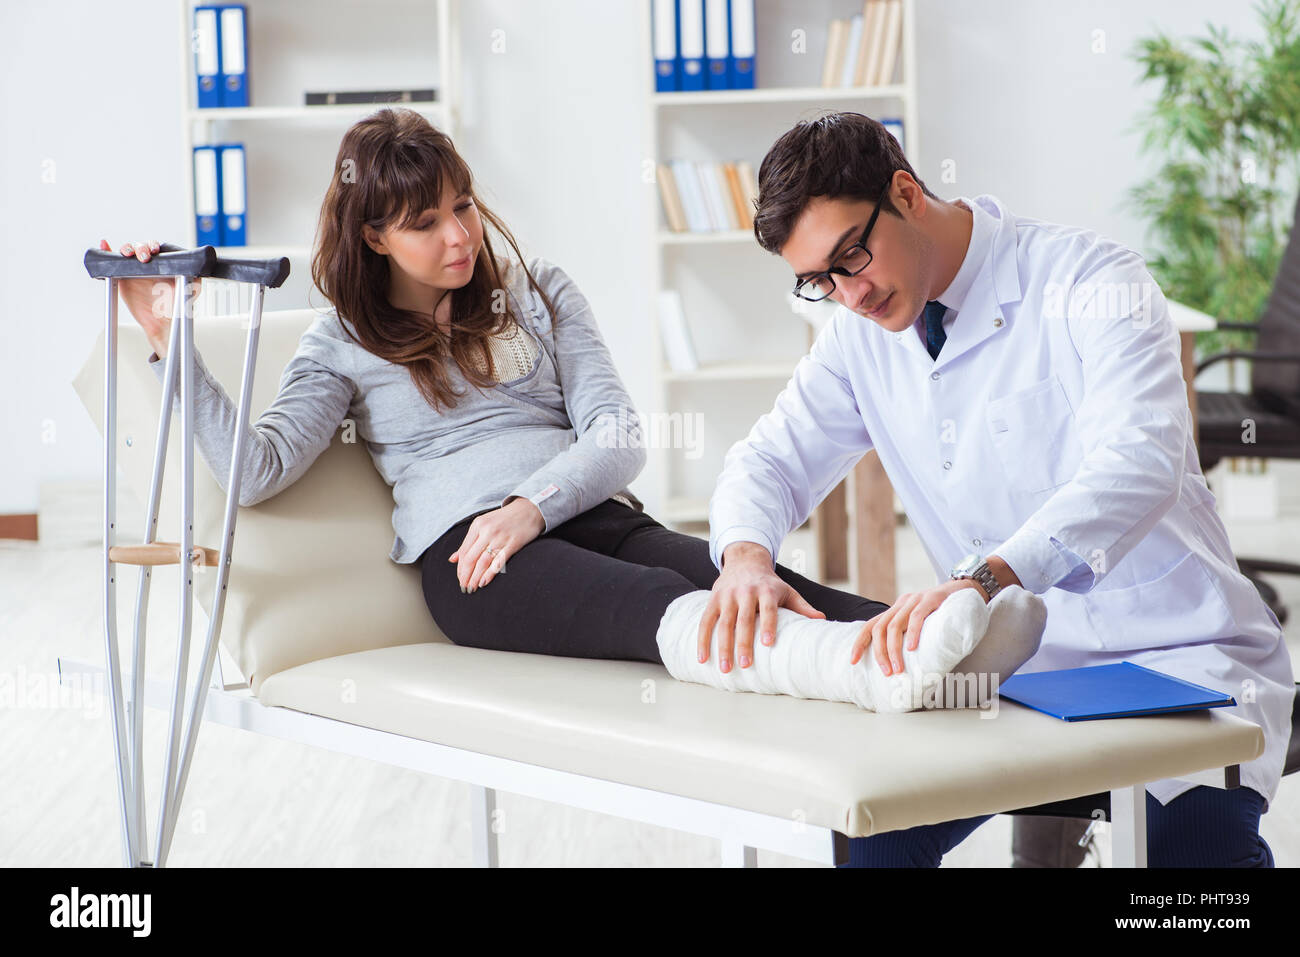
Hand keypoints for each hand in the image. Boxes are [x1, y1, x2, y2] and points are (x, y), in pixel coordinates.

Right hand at [97, 239, 200, 357]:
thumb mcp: (191, 290)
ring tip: (128, 254)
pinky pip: (112, 260)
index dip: (154, 246)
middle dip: (141, 248)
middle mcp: (148, 264)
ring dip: (127, 248)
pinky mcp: (122, 277)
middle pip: (140, 247)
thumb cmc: (176, 306)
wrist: (161, 322)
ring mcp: (134, 269)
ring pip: (127, 252)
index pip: (155, 248)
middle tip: (144, 257)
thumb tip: (198, 268)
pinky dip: (106, 250)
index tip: (155, 250)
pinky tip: (104, 244)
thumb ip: (196, 278)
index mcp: (163, 264)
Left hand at [447, 497, 545, 591]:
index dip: (460, 568)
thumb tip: (452, 559)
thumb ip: (468, 542)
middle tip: (464, 588)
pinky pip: (498, 562)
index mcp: (477, 525)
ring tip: (472, 588)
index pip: (464, 551)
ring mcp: (500, 537)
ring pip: (483, 562)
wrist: (529, 510)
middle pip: (471, 558)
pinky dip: (490, 574)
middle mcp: (487, 531)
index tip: (460, 579)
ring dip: (476, 578)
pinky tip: (484, 582)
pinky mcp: (513, 543)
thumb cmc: (504, 519)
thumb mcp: (483, 525)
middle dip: (466, 576)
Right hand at [698, 542, 825, 672]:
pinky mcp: (713, 600)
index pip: (767, 609)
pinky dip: (702, 641)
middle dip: (743, 643)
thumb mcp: (787, 591)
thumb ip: (802, 607)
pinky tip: (702, 659)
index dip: (768, 625)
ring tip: (725, 669)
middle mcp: (745, 592)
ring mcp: (727, 596)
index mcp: (766, 591)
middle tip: (745, 665)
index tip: (768, 643)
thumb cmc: (769, 583)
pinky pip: (705, 622)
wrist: (745, 561)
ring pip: (723, 623)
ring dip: (722, 647)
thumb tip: (822, 621)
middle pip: (743, 620)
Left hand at [850, 578, 986, 675]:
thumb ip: (910, 636)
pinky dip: (913, 633)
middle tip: (887, 673)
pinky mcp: (932, 598)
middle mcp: (902, 603)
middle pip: (880, 628)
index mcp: (896, 610)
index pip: (871, 625)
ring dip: (894, 649)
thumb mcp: (922, 624)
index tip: (853, 661)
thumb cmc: (944, 614)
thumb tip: (901, 666)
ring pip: (895, 624)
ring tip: (899, 669)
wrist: (967, 589)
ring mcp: (916, 599)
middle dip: (879, 653)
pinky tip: (912, 648)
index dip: (859, 643)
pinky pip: (917, 616)